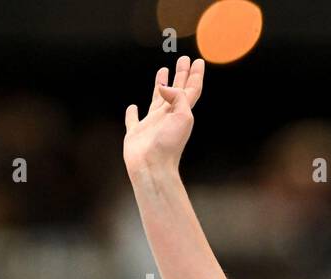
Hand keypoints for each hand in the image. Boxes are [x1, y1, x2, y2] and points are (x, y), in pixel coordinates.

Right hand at [123, 55, 204, 174]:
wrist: (153, 167)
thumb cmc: (169, 145)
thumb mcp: (182, 117)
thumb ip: (178, 98)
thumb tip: (164, 86)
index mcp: (182, 113)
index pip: (191, 90)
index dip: (195, 75)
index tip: (198, 61)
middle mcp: (168, 116)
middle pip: (176, 90)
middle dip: (181, 74)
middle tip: (183, 59)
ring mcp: (153, 124)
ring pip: (157, 99)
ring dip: (160, 85)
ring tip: (163, 72)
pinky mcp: (137, 132)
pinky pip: (134, 119)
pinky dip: (133, 113)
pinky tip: (133, 106)